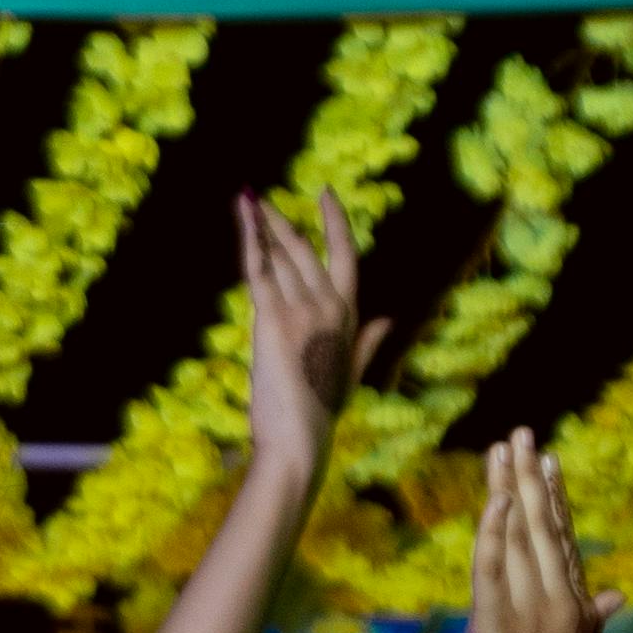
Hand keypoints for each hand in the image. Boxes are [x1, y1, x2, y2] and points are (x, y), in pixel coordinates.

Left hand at [240, 179, 387, 468]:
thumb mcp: (351, 372)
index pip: (345, 255)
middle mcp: (328, 306)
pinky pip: (259, 270)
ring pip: (277, 256)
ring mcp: (302, 311)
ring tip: (245, 201)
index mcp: (348, 316)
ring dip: (259, 226)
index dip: (335, 221)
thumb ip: (368, 341)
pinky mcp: (273, 319)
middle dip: (279, 221)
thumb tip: (389, 319)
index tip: (324, 193)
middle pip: (303, 250)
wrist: (300, 438)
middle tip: (258, 198)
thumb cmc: (321, 411)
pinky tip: (243, 220)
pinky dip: (249, 242)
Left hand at [462, 428, 600, 632]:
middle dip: (532, 477)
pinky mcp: (495, 624)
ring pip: (517, 537)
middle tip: (523, 434)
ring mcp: (528, 610)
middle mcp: (558, 600)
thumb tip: (616, 593)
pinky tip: (496, 499)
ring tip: (501, 450)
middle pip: (543, 526)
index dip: (556, 499)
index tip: (549, 461)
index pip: (565, 540)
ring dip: (509, 490)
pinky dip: (493, 532)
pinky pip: (492, 568)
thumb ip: (596, 621)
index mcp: (577, 607)